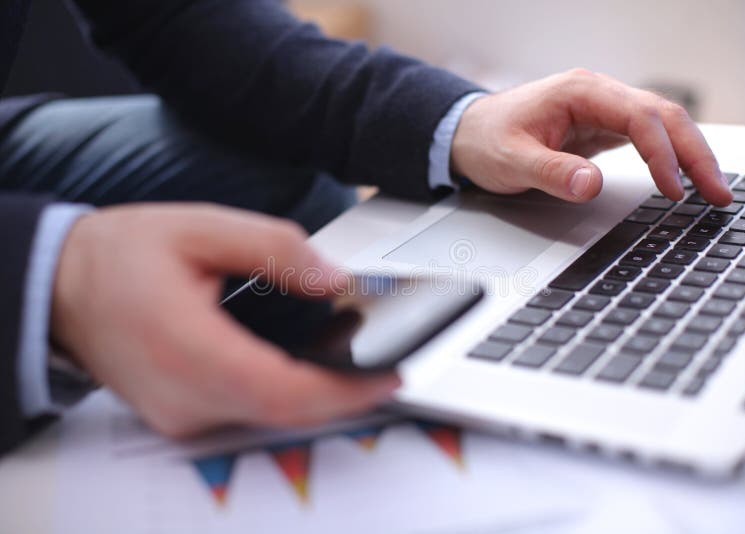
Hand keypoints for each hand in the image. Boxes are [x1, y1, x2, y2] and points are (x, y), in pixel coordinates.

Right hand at [50, 204, 399, 437]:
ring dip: (317, 398)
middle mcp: (183, 395)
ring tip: (355, 365)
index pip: (284, 390)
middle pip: (285, 413)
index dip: (345, 391)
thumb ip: (274, 248)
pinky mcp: (181, 416)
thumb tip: (332, 277)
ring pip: (269, 420)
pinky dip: (285, 397)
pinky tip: (308, 370)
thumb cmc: (121, 256)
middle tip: (383, 368)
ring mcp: (179, 414)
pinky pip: (246, 416)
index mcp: (188, 347)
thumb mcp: (201, 228)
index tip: (388, 376)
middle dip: (343, 396)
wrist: (64, 287)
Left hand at [451, 68, 731, 205]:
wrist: (468, 133)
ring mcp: (603, 110)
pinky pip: (647, 138)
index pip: (639, 117)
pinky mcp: (602, 127)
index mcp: (580, 92)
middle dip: (695, 154)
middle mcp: (598, 95)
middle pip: (664, 116)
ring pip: (662, 125)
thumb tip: (592, 184)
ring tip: (713, 191)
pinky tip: (683, 179)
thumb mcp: (512, 160)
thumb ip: (552, 172)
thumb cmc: (486, 139)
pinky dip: (669, 158)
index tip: (674, 188)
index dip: (662, 153)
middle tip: (719, 193)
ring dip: (690, 155)